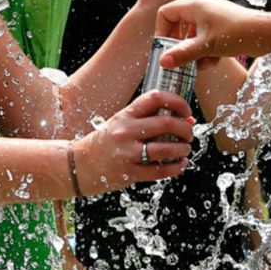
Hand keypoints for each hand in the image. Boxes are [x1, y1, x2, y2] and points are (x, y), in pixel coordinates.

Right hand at [72, 91, 192, 195]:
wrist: (81, 164)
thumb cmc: (109, 141)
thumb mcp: (123, 122)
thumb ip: (149, 119)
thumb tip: (186, 120)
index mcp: (126, 114)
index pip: (156, 97)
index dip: (178, 102)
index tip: (186, 112)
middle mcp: (126, 130)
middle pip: (166, 123)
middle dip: (185, 129)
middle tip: (189, 134)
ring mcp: (127, 152)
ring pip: (166, 148)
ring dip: (183, 149)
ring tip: (185, 150)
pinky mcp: (129, 172)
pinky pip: (159, 170)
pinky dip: (176, 168)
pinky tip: (180, 165)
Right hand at [155, 0, 270, 65]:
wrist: (266, 33)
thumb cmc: (236, 33)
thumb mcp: (206, 46)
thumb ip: (182, 54)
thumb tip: (162, 61)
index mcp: (193, 4)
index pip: (165, 13)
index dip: (162, 31)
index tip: (164, 49)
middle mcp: (200, 6)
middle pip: (178, 24)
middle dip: (179, 44)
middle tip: (179, 59)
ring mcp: (211, 14)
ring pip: (192, 34)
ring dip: (194, 51)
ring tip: (201, 64)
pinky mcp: (220, 24)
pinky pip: (205, 36)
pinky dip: (206, 49)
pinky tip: (213, 61)